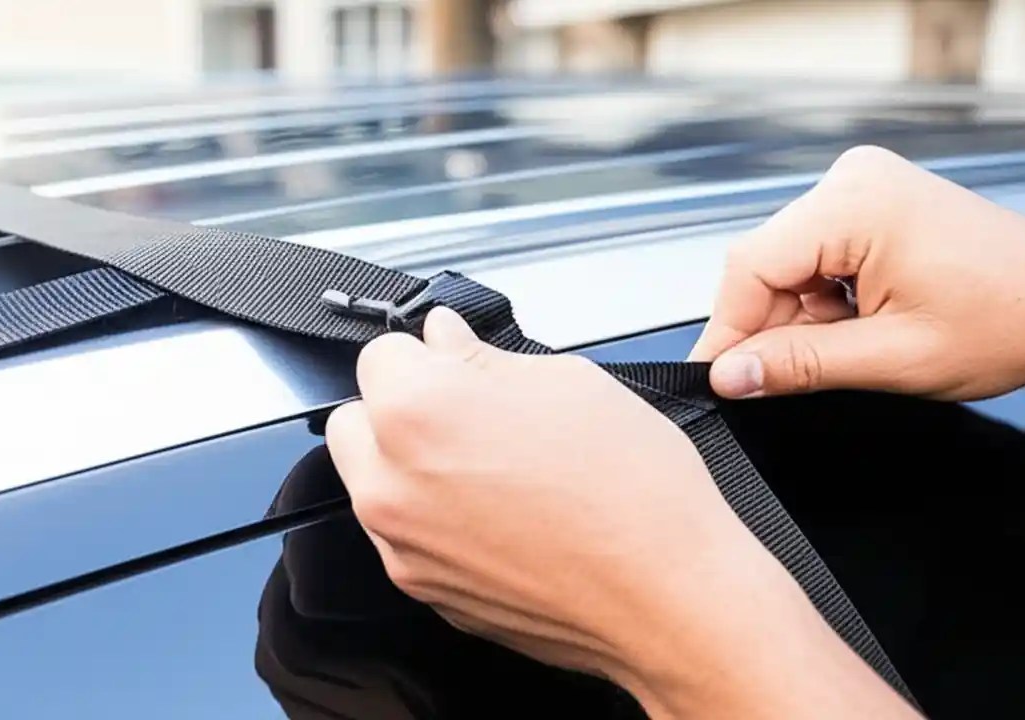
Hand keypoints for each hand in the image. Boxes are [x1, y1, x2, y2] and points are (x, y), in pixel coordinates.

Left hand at [326, 307, 919, 718]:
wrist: (667, 597)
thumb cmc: (632, 492)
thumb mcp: (567, 382)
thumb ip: (482, 356)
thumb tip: (445, 339)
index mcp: (415, 412)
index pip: (380, 354)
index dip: (429, 354)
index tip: (460, 364)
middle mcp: (390, 483)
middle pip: (357, 421)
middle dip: (401, 408)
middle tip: (470, 413)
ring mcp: (401, 547)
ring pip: (375, 483)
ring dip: (411, 466)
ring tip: (494, 469)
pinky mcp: (424, 592)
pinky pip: (405, 537)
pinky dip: (434, 521)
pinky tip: (501, 515)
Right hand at [693, 144, 1024, 400]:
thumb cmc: (1011, 317)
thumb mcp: (893, 358)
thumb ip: (800, 364)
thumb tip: (731, 374)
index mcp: (857, 204)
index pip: (749, 265)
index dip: (728, 329)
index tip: (718, 378)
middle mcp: (853, 180)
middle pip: (765, 263)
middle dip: (771, 326)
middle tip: (788, 378)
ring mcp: (862, 186)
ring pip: (787, 264)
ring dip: (801, 315)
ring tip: (855, 346)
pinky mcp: (871, 202)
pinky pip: (813, 254)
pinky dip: (823, 299)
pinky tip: (861, 323)